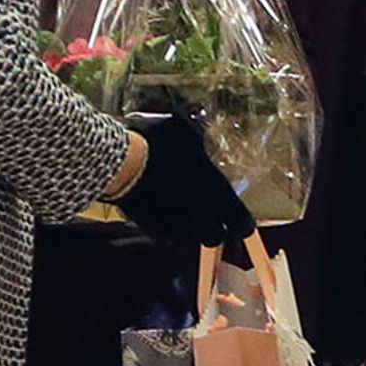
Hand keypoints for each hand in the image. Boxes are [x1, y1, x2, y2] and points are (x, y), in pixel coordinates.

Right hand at [113, 114, 255, 247]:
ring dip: (191, 231)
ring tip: (184, 216)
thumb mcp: (184, 129)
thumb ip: (199, 134)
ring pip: (190, 240)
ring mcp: (176, 226)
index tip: (242, 222)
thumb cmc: (158, 142)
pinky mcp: (153, 231)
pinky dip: (168, 230)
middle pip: (215, 237)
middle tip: (209, 218)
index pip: (241, 222)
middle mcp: (201, 215)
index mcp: (217, 192)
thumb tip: (203, 125)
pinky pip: (166, 237)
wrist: (123, 163)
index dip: (242, 224)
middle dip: (214, 229)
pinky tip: (163, 215)